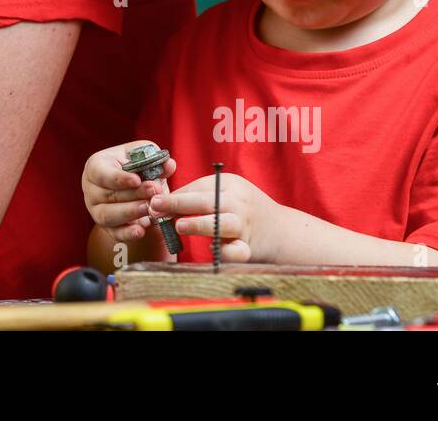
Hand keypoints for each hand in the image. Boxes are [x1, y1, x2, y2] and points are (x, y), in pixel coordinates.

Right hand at [82, 141, 177, 246]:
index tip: (137, 180)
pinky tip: (141, 230)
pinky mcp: (107, 227)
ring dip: (130, 213)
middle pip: (108, 195)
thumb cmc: (133, 166)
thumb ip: (155, 158)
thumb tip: (169, 165)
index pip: (101, 173)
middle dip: (133, 194)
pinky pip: (115, 233)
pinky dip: (127, 233)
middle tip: (154, 192)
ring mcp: (96, 210)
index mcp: (96, 167)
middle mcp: (91, 190)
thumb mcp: (142, 156)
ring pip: (108, 215)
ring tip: (149, 208)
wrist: (132, 186)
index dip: (119, 178)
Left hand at [150, 172, 286, 262]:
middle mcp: (239, 202)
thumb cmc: (245, 209)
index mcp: (231, 185)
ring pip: (223, 223)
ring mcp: (246, 224)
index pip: (199, 186)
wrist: (282, 231)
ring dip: (200, 224)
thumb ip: (199, 195)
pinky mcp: (250, 247)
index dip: (175, 194)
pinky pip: (237, 251)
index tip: (154, 200)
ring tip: (180, 226)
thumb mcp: (226, 193)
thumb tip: (162, 202)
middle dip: (179, 203)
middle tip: (156, 207)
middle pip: (208, 200)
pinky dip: (225, 251)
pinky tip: (212, 250)